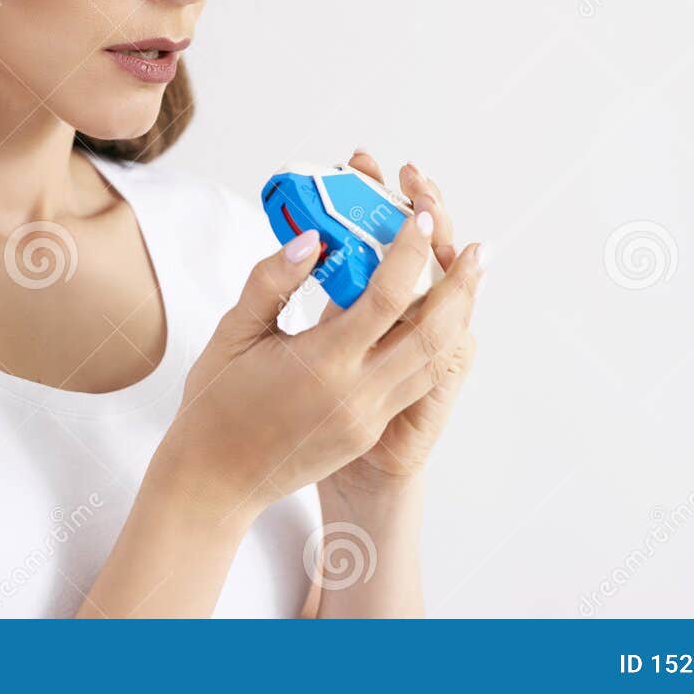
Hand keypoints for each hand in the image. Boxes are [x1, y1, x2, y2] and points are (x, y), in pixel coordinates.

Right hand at [153, 195, 463, 523]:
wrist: (216, 477)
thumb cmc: (217, 401)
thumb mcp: (234, 332)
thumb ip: (273, 280)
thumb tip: (311, 239)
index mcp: (322, 363)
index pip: (387, 297)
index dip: (410, 252)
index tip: (423, 216)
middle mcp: (356, 393)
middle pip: (433, 333)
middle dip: (461, 287)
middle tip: (477, 250)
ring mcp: (368, 417)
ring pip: (435, 362)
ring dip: (458, 318)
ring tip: (468, 281)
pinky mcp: (369, 429)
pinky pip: (416, 383)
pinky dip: (435, 347)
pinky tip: (435, 322)